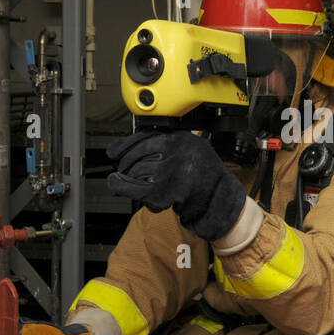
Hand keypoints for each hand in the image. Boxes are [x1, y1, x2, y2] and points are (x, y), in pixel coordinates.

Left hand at [106, 130, 246, 241]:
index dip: (124, 145)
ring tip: (135, 184)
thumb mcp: (189, 149)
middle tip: (122, 172)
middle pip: (137, 155)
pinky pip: (137, 188)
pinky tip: (118, 186)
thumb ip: (164, 145)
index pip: (145, 136)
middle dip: (126, 165)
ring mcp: (173, 171)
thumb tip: (127, 147)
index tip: (113, 151)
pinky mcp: (168, 191)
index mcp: (182, 138)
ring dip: (130, 179)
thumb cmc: (204, 176)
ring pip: (137, 171)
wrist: (220, 199)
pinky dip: (123, 187)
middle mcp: (178, 151)